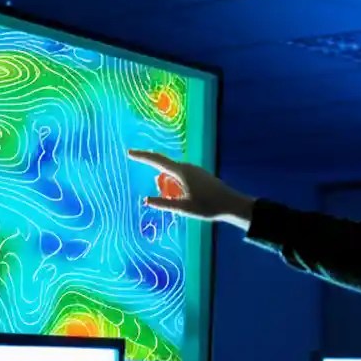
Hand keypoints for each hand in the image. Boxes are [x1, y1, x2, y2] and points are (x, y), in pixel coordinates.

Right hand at [126, 149, 255, 228]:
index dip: (142, 156)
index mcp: (181, 172)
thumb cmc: (208, 207)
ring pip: (174, 175)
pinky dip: (178, 185)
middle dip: (161, 182)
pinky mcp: (199, 175)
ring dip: (170, 185)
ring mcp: (194, 170)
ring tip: (183, 201)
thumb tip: (146, 200)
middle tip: (171, 199)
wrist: (231, 204)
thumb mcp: (184, 208)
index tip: (129, 152)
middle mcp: (187, 167)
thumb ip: (164, 204)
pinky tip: (188, 198)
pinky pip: (181, 177)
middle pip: (165, 169)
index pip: (157, 161)